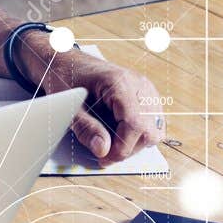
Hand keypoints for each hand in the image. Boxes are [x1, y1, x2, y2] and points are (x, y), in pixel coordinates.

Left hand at [19, 38, 165, 164]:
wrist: (69, 63)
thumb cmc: (67, 80)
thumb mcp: (70, 107)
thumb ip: (86, 129)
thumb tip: (103, 151)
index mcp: (120, 83)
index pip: (135, 124)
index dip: (122, 148)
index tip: (105, 159)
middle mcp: (139, 85)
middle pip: (149, 130)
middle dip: (127, 149)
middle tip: (104, 155)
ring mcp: (146, 90)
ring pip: (155, 130)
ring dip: (134, 143)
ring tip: (110, 143)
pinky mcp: (147, 97)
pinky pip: (153, 124)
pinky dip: (138, 135)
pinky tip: (118, 134)